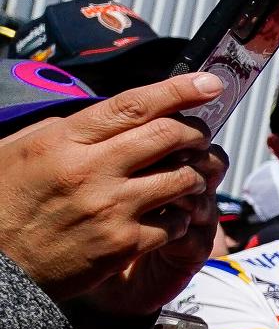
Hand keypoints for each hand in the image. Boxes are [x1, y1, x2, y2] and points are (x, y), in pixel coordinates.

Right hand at [0, 74, 222, 300]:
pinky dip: (182, 217)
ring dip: (195, 175)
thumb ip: (64, 129)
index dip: (179, 90)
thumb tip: (108, 116)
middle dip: (195, 132)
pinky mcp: (123, 245)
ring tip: (188, 177)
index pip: (134, 105)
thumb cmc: (3, 205)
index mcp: (63, 142)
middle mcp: (91, 171)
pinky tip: (171, 216)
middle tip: (199, 135)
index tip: (209, 83)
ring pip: (182, 179)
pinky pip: (176, 223)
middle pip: (169, 136)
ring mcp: (111, 209)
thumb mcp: (16, 151)